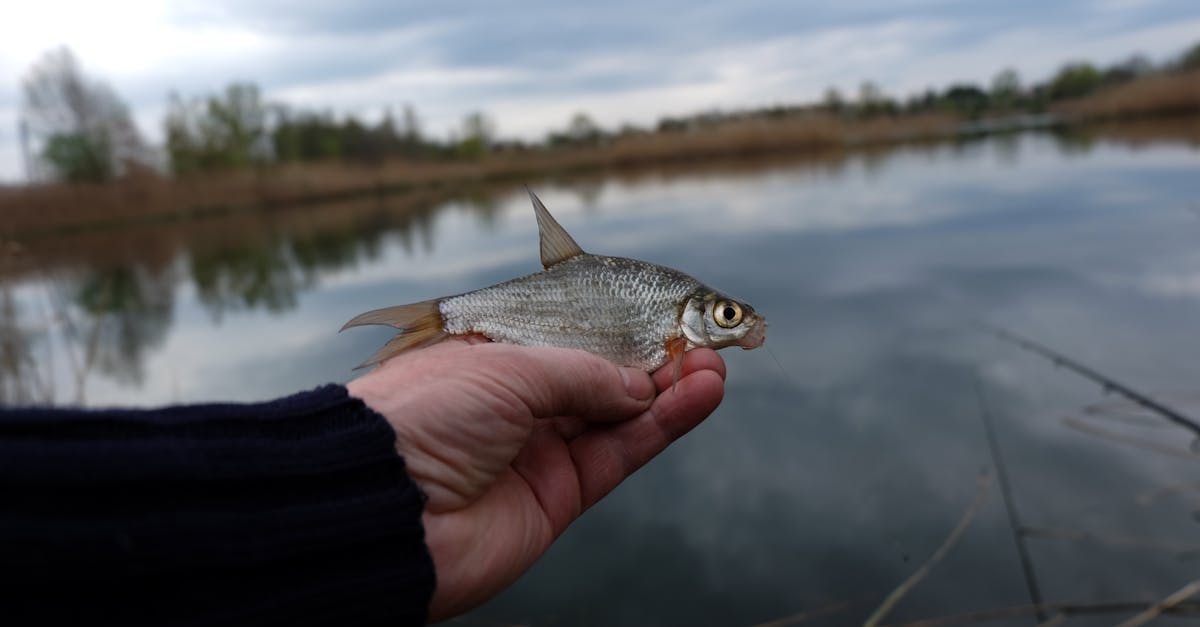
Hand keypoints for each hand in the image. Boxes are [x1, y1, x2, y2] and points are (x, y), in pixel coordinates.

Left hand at [346, 338, 725, 620]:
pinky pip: (622, 453)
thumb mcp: (509, 368)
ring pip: (622, 415)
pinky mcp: (560, 496)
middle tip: (705, 341)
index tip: (670, 313)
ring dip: (672, 390)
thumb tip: (640, 384)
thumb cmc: (425, 412)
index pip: (572, 335)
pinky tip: (698, 395)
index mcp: (494, 356)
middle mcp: (519, 403)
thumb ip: (585, 373)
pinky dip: (664, 425)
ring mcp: (541, 450)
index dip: (622, 326)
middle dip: (657, 358)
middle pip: (605, 377)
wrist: (382, 505)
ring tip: (714, 366)